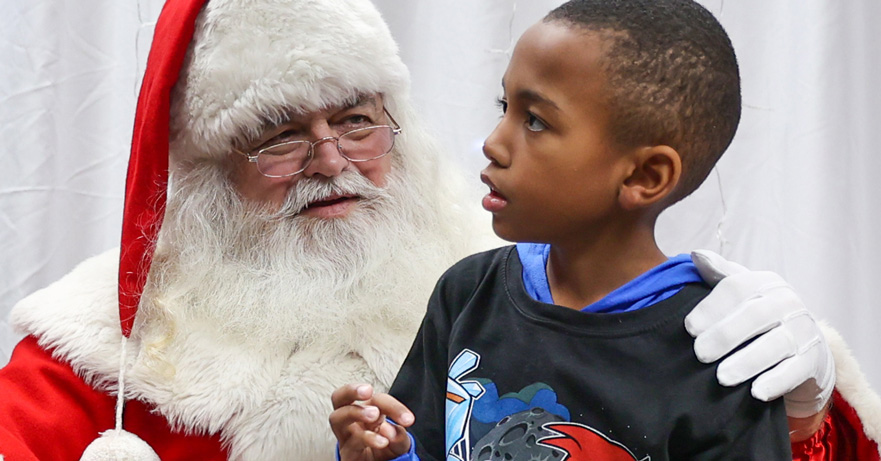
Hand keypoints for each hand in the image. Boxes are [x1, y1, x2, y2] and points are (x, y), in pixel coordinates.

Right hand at [330, 383, 414, 460]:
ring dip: (355, 412)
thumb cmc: (387, 453)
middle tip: (368, 391)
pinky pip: (351, 442)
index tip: (408, 419)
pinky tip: (381, 441)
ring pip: (336, 417)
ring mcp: (347, 437)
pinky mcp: (347, 454)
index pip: (376, 400)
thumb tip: (388, 429)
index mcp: (367, 412)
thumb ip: (399, 435)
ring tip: (373, 414)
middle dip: (351, 390)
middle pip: (339, 398)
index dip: (393, 406)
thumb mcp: (400, 442)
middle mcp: (353, 422)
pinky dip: (367, 438)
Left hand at [685, 250, 834, 417]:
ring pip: (775, 345)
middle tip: (700, 354)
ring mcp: (803, 331)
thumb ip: (719, 274)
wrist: (805, 344)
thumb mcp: (743, 292)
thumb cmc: (760, 315)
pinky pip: (795, 371)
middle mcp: (787, 303)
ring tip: (722, 377)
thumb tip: (696, 255)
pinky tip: (756, 392)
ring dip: (747, 361)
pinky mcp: (813, 359)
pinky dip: (775, 381)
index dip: (711, 308)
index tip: (689, 328)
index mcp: (765, 283)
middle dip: (725, 335)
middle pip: (755, 316)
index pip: (737, 289)